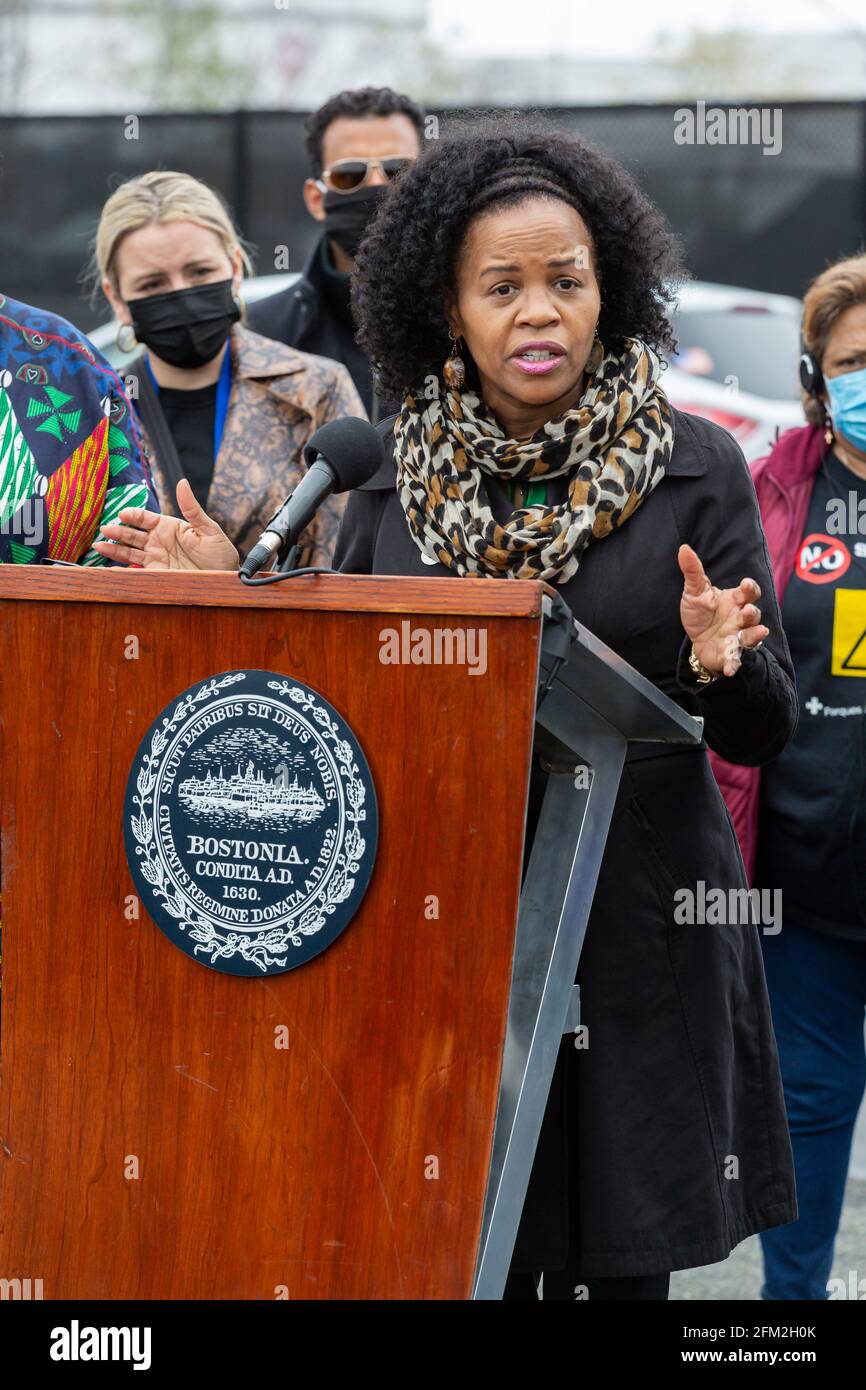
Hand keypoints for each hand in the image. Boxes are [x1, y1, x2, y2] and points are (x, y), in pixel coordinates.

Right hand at [92, 479, 239, 571]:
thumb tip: (182, 482)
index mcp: (168, 527)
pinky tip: (110, 568)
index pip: (145, 518)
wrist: (224, 579)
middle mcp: (158, 541)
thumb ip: (192, 508)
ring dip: (114, 548)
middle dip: (118, 531)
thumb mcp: (208, 529)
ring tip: (99, 545)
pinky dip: (122, 570)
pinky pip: (136, 571)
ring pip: (129, 551)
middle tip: (105, 529)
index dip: (133, 515)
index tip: (123, 514)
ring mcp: (155, 558)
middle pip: (132, 534)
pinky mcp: (156, 574)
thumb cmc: (219, 553)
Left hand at [678, 544, 768, 677]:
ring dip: (754, 635)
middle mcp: (740, 618)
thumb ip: (693, 571)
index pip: (749, 592)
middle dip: (752, 612)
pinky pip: (735, 659)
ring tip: (759, 633)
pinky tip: (730, 669)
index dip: (750, 588)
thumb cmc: (701, 613)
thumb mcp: (694, 592)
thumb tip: (683, 548)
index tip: (745, 585)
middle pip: (753, 614)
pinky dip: (734, 664)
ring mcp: (737, 637)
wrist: (696, 640)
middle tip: (747, 611)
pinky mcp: (730, 654)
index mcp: (735, 600)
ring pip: (750, 636)